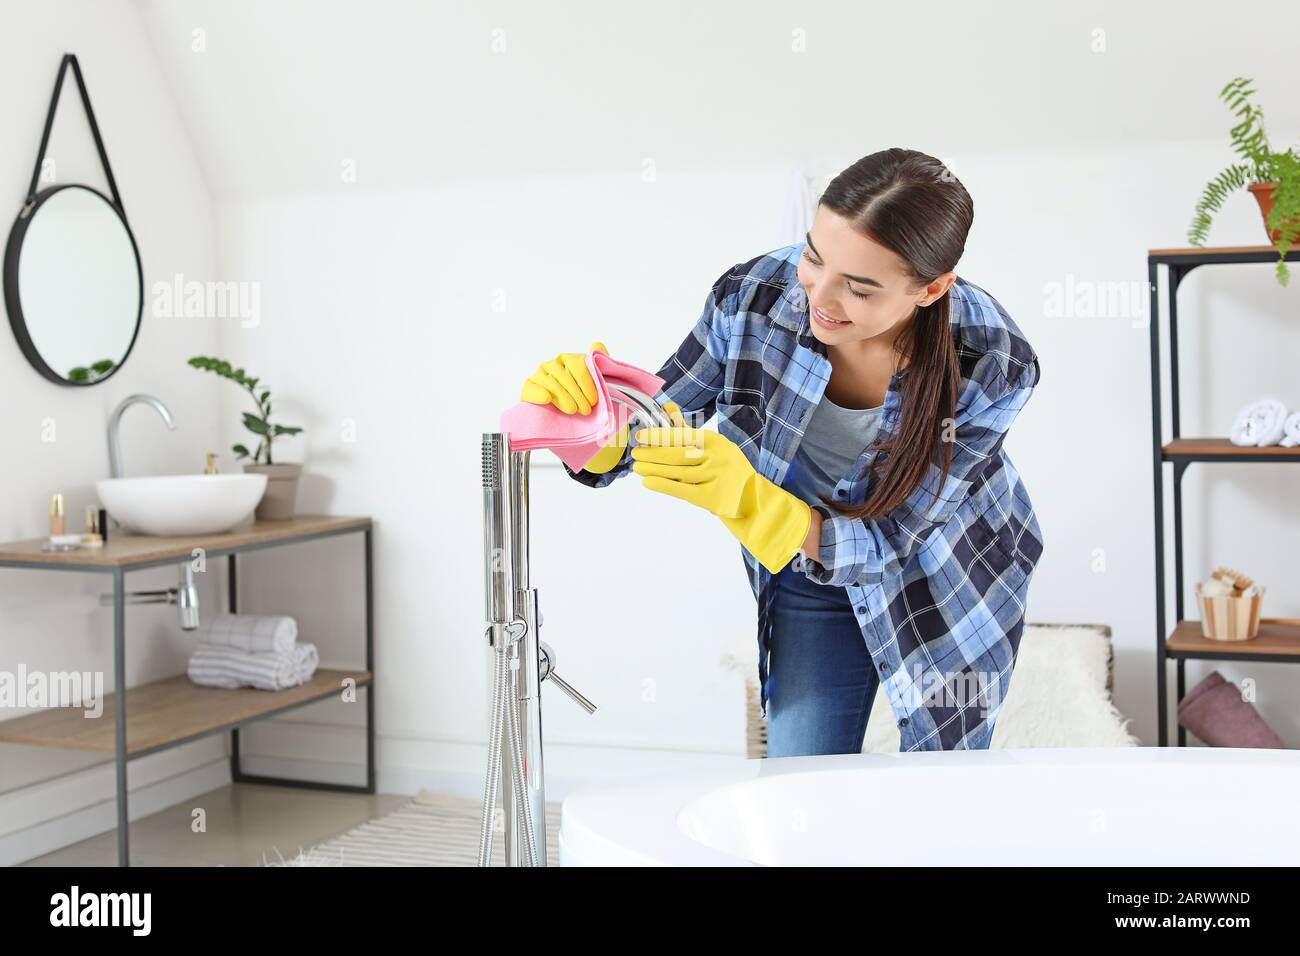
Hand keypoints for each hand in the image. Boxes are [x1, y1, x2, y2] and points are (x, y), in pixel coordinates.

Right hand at [520, 341, 609, 414]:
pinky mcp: (529, 386)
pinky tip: (547, 398)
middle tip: (585, 411)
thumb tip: (597, 344)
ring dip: (563, 397)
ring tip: (573, 410)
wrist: (567, 416)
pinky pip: (532, 387)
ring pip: (551, 382)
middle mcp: (553, 364)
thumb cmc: (583, 398)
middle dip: (577, 394)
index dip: (586, 383)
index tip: (593, 400)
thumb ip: (599, 363)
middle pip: (565, 375)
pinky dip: (539, 393)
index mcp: (570, 359)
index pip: (578, 364)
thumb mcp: (595, 382)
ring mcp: (540, 374)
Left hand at [629, 425, 754, 518]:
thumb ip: (687, 429)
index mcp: (714, 441)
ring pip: (676, 472)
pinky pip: (681, 490)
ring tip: (638, 467)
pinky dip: (662, 485)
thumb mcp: (713, 444)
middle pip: (676, 455)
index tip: (641, 436)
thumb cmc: (727, 467)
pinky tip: (647, 482)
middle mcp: (715, 458)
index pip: (682, 436)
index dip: (659, 435)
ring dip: (653, 469)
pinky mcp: (710, 498)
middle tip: (635, 454)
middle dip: (652, 454)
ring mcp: (713, 478)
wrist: (751, 497)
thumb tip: (667, 407)